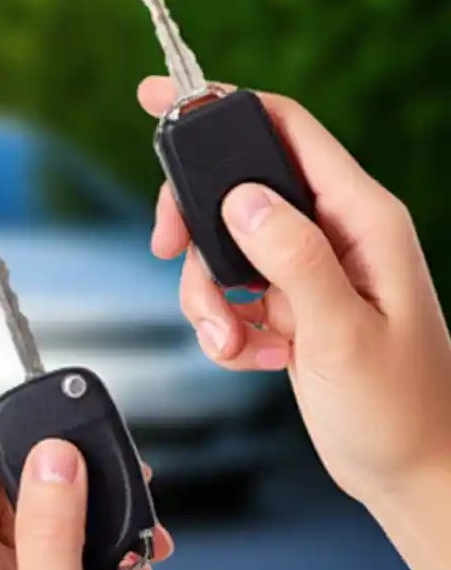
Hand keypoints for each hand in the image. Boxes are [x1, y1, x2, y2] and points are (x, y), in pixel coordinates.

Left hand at [0, 431, 172, 569]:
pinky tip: (134, 569)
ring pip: (47, 525)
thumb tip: (53, 458)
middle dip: (75, 480)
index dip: (19, 438)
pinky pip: (64, 562)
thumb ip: (50, 537)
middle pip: (13, 492)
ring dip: (98, 521)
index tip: (72, 429)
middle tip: (127, 480)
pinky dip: (103, 556)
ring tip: (143, 534)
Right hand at [139, 76, 450, 501]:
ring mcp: (310, 268)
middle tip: (171, 254)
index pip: (287, 131)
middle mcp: (335, 233)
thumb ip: (295, 259)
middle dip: (196, 228)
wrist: (409, 472)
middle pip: (236, 189)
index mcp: (363, 219)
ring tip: (234, 342)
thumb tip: (242, 198)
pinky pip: (230, 292)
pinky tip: (256, 357)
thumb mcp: (343, 334)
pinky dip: (225, 326)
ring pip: (224, 248)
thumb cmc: (399, 410)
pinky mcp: (290, 303)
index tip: (161, 96)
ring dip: (209, 296)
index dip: (224, 105)